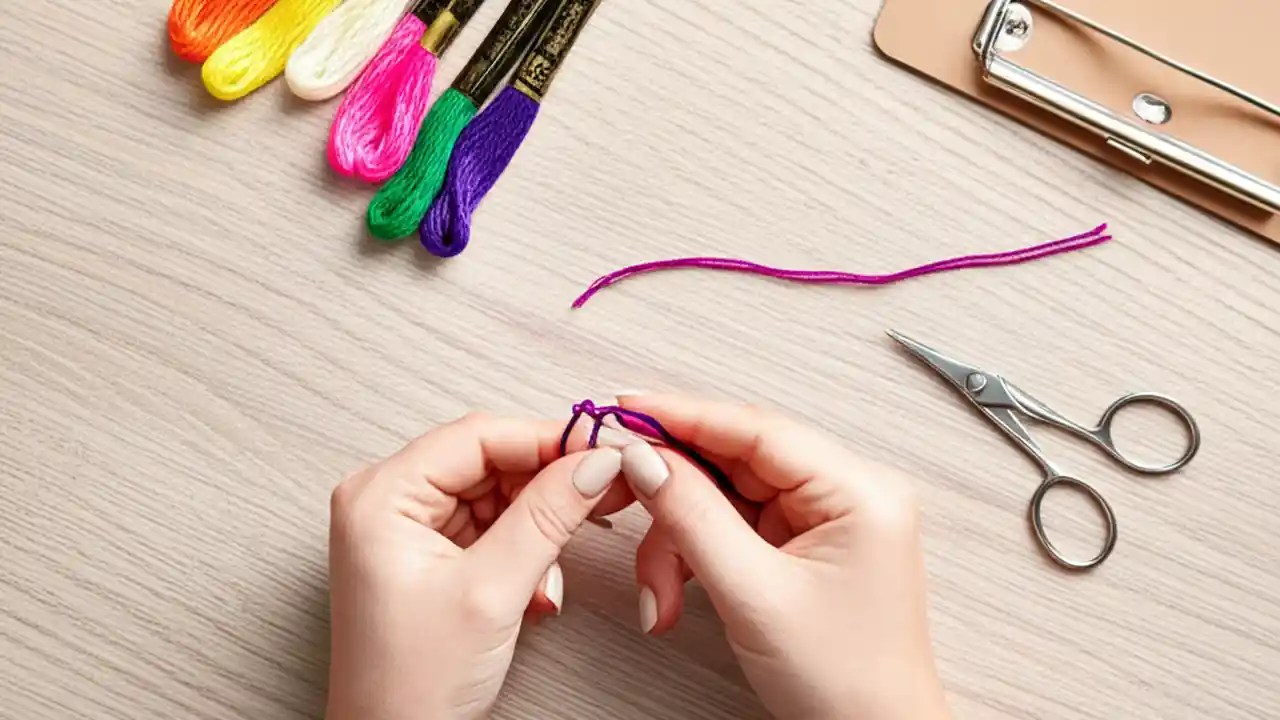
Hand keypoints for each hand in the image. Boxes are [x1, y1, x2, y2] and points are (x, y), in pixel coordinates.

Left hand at [326, 414, 624, 719]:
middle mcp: (385, 501)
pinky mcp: (426, 553)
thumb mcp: (492, 592)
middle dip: (549, 483)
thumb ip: (547, 516)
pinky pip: (489, 525)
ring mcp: (404, 527)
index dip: (547, 439)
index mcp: (380, 496)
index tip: (604, 448)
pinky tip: (539, 581)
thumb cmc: (409, 686)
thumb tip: (594, 462)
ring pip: (495, 492)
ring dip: (539, 522)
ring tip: (564, 557)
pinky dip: (524, 546)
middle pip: (489, 460)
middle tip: (607, 489)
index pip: (478, 437)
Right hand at [615, 395, 949, 719]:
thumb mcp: (754, 594)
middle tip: (620, 492)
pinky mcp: (806, 543)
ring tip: (660, 591)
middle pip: (736, 459)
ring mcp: (827, 518)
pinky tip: (676, 586)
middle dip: (674, 494)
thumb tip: (646, 458)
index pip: (757, 428)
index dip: (684, 414)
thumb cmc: (845, 682)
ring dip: (680, 537)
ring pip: (726, 495)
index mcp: (860, 491)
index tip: (626, 407)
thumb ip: (694, 517)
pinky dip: (697, 552)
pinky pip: (735, 524)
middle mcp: (849, 493)